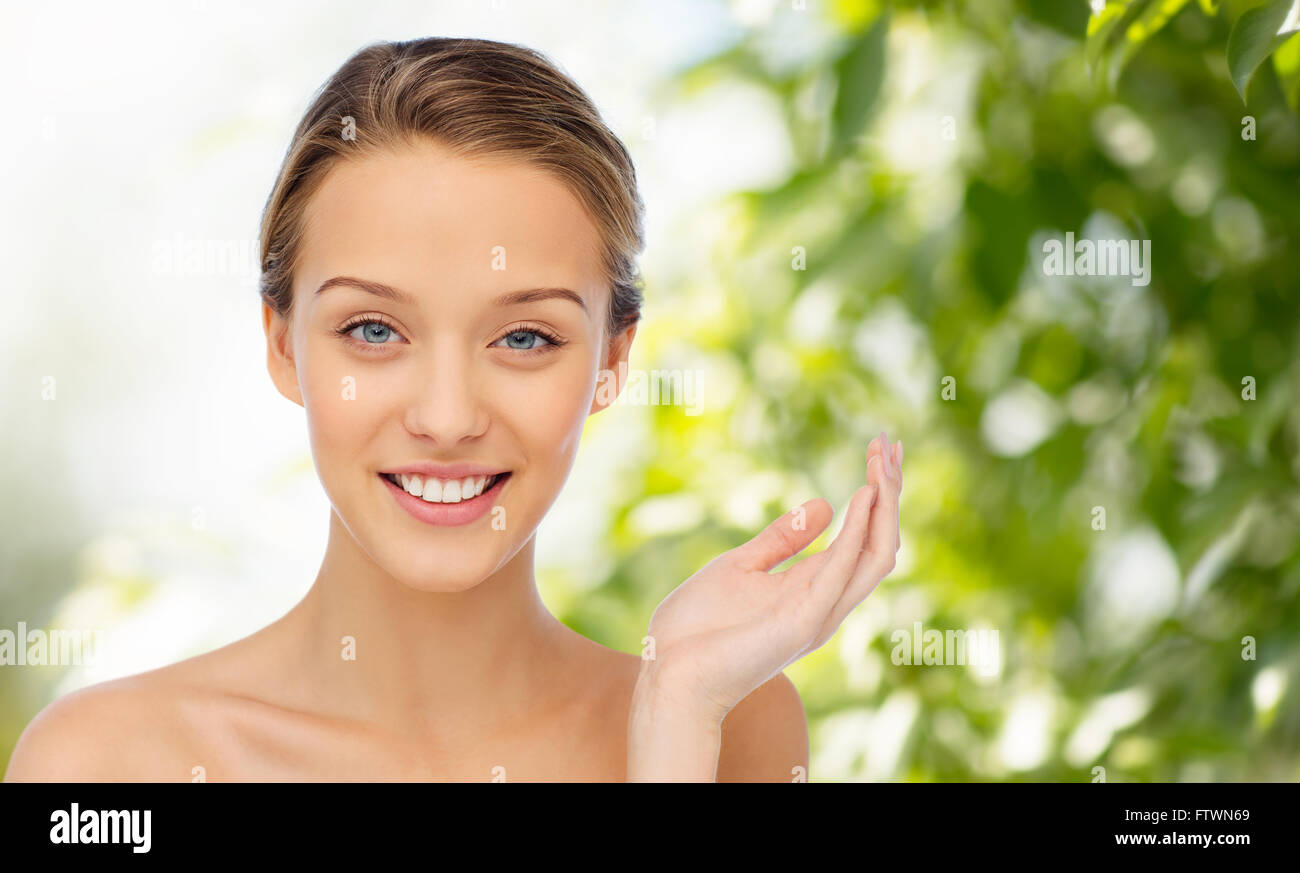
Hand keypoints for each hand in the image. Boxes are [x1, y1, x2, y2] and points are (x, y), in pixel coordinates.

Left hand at [639, 433, 902, 721]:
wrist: (668, 676)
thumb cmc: (697, 631)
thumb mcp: (739, 568)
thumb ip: (781, 541)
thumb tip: (824, 504)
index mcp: (813, 591)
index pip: (864, 540)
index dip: (876, 496)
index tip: (880, 450)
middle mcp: (826, 604)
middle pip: (880, 544)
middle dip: (889, 493)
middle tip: (889, 444)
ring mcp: (819, 615)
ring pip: (875, 556)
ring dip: (882, 505)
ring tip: (882, 461)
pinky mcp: (802, 622)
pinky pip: (841, 571)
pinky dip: (857, 531)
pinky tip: (862, 496)